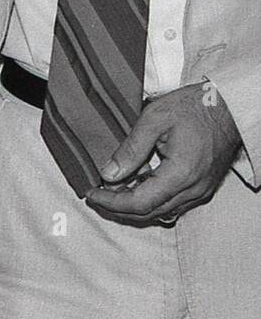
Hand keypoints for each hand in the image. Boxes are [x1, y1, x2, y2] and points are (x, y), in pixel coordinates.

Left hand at [86, 81, 240, 223]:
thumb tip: (108, 174)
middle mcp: (193, 189)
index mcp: (181, 174)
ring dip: (133, 203)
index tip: (91, 194)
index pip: (139, 203)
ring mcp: (200, 190)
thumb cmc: (195, 107)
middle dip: (118, 206)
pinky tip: (133, 183)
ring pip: (160, 210)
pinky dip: (150, 197)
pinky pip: (172, 202)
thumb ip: (131, 148)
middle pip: (149, 212)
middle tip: (95, 193)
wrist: (229, 106)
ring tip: (110, 187)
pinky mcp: (202, 186)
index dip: (111, 202)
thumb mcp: (155, 118)